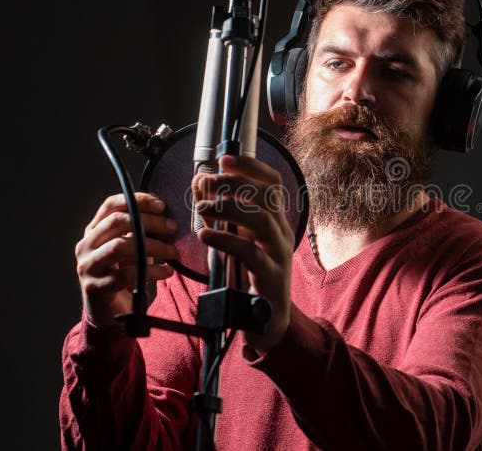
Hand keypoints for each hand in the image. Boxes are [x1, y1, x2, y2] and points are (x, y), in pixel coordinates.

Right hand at [75, 192, 178, 327]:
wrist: (109, 311)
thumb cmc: (124, 272)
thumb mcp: (132, 247)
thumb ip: (141, 230)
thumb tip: (167, 214)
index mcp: (94, 230)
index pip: (111, 205)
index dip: (136, 200)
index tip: (161, 205)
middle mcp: (86, 244)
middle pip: (117, 221)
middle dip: (149, 222)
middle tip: (173, 228)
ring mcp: (87, 266)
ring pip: (119, 246)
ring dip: (152, 246)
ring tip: (173, 252)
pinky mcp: (95, 287)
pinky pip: (126, 275)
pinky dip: (152, 271)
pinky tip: (167, 272)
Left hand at [193, 155, 293, 353]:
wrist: (267, 322)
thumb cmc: (250, 278)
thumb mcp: (234, 239)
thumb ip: (219, 214)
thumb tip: (200, 183)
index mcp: (274, 221)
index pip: (271, 183)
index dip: (250, 166)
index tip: (225, 159)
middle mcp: (280, 233)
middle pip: (265, 195)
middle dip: (234, 183)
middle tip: (206, 183)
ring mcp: (279, 254)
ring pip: (261, 219)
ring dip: (228, 208)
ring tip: (202, 208)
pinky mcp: (271, 276)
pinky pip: (250, 252)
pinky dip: (226, 239)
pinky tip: (206, 234)